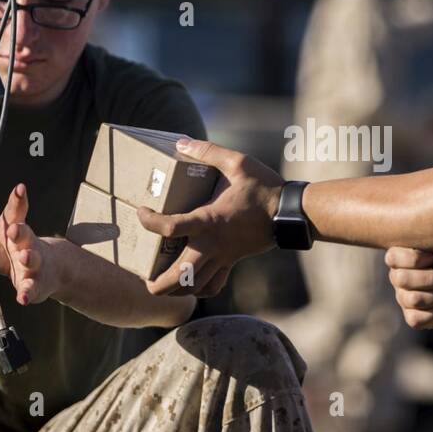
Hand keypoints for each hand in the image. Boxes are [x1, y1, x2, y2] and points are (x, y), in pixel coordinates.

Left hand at [0, 183, 60, 303]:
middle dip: (20, 231)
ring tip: (23, 256)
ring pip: (32, 258)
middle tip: (13, 229)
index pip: (14, 212)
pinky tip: (23, 298)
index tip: (20, 188)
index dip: (17, 200)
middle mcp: (25, 243)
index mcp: (11, 229)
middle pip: (24, 233)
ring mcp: (33, 263)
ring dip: (29, 257)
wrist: (48, 269)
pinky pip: (33, 288)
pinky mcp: (36, 284)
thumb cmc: (7, 251)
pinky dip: (29, 292)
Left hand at [135, 138, 284, 296]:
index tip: (141, 211)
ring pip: (195, 287)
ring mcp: (222, 257)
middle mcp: (212, 244)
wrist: (290, 212)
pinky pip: (213, 285)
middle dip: (157, 283)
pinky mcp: (231, 261)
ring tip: (160, 282)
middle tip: (142, 276)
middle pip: (179, 276)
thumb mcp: (237, 162)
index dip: (150, 221)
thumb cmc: (264, 187)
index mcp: (209, 220)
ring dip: (175, 290)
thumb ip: (208, 151)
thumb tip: (181, 142)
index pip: (171, 227)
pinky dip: (199, 289)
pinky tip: (191, 282)